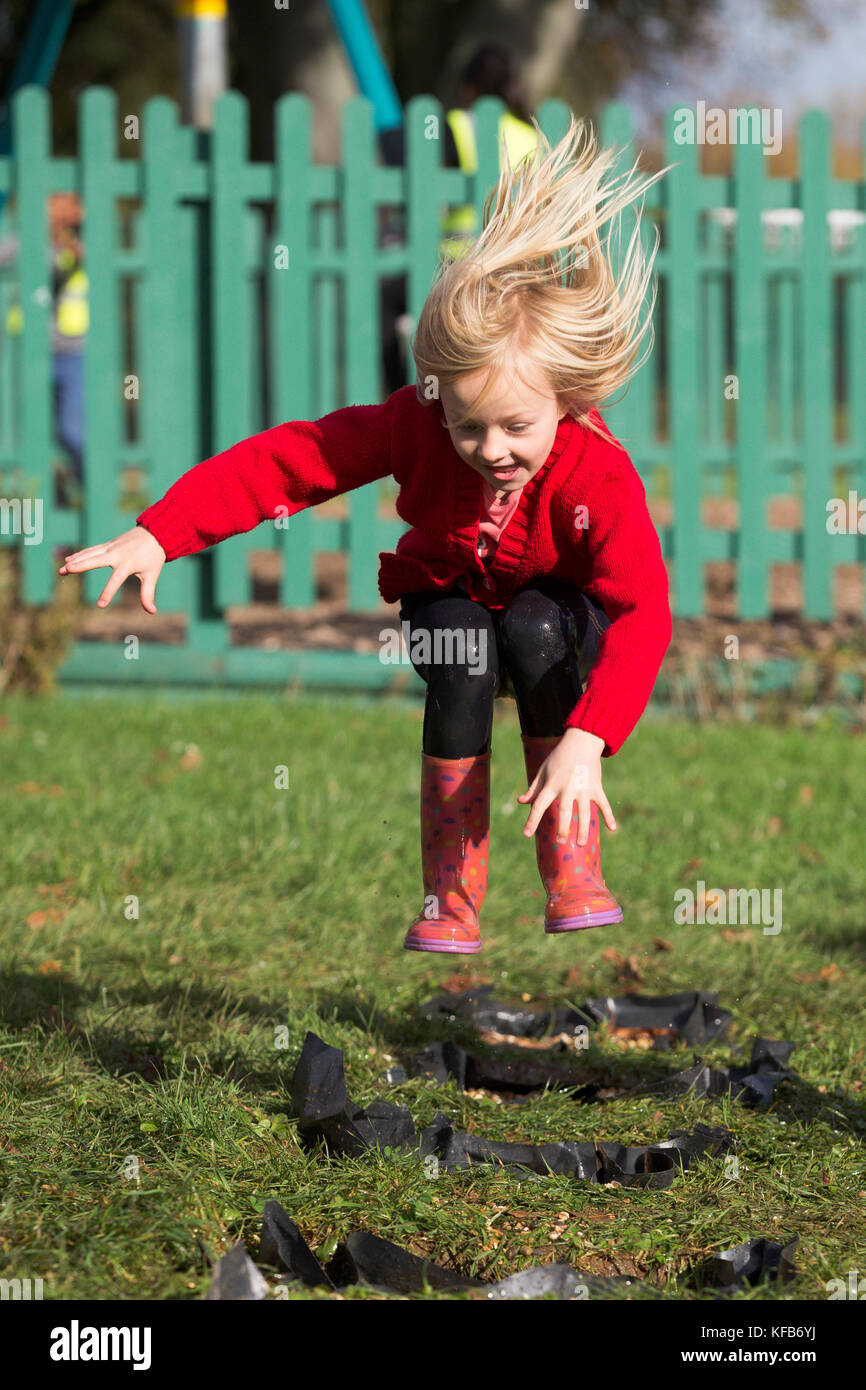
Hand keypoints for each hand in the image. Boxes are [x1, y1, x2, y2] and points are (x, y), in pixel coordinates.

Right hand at [58, 525, 165, 612]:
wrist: (155, 533)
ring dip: (75, 560)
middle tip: (66, 570)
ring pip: (89, 554)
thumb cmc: (153, 557)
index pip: (116, 580)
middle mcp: (116, 555)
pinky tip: (68, 560)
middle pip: (95, 560)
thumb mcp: (152, 575)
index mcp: (128, 564)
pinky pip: (91, 550)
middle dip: (81, 566)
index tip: (100, 605)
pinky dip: (80, 554)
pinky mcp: (108, 544)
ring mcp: (111, 548)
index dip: (108, 593)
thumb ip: (148, 594)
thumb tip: (152, 611)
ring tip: (62, 569)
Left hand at [517, 728, 616, 845]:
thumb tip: (521, 802)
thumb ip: (534, 788)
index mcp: (551, 784)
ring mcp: (583, 788)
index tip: (526, 834)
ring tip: (580, 843)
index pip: (539, 805)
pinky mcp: (596, 787)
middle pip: (564, 811)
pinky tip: (612, 828)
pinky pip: (604, 804)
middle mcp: (567, 788)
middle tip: (560, 841)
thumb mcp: (543, 770)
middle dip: (562, 827)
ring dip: (583, 828)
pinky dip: (609, 815)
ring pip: (584, 812)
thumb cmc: (559, 757)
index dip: (532, 820)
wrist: (582, 740)